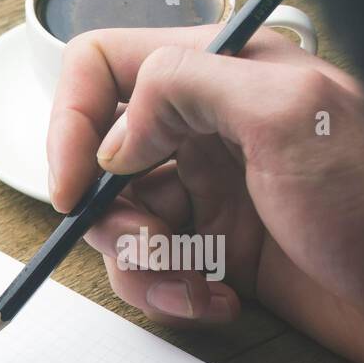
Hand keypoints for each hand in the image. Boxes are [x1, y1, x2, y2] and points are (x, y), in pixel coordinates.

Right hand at [48, 26, 363, 362]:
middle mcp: (205, 126)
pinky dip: (166, 293)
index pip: (102, 65)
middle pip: (96, 160)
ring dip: (141, 266)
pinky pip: (146, 269)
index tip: (74, 187)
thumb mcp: (292, 115)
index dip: (71, 123)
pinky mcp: (208, 246)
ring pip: (115, 223)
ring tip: (193, 280)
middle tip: (155, 244)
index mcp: (224, 72)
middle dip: (109, 215)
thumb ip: (191, 87)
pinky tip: (214, 297)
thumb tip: (115, 133)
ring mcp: (205, 189)